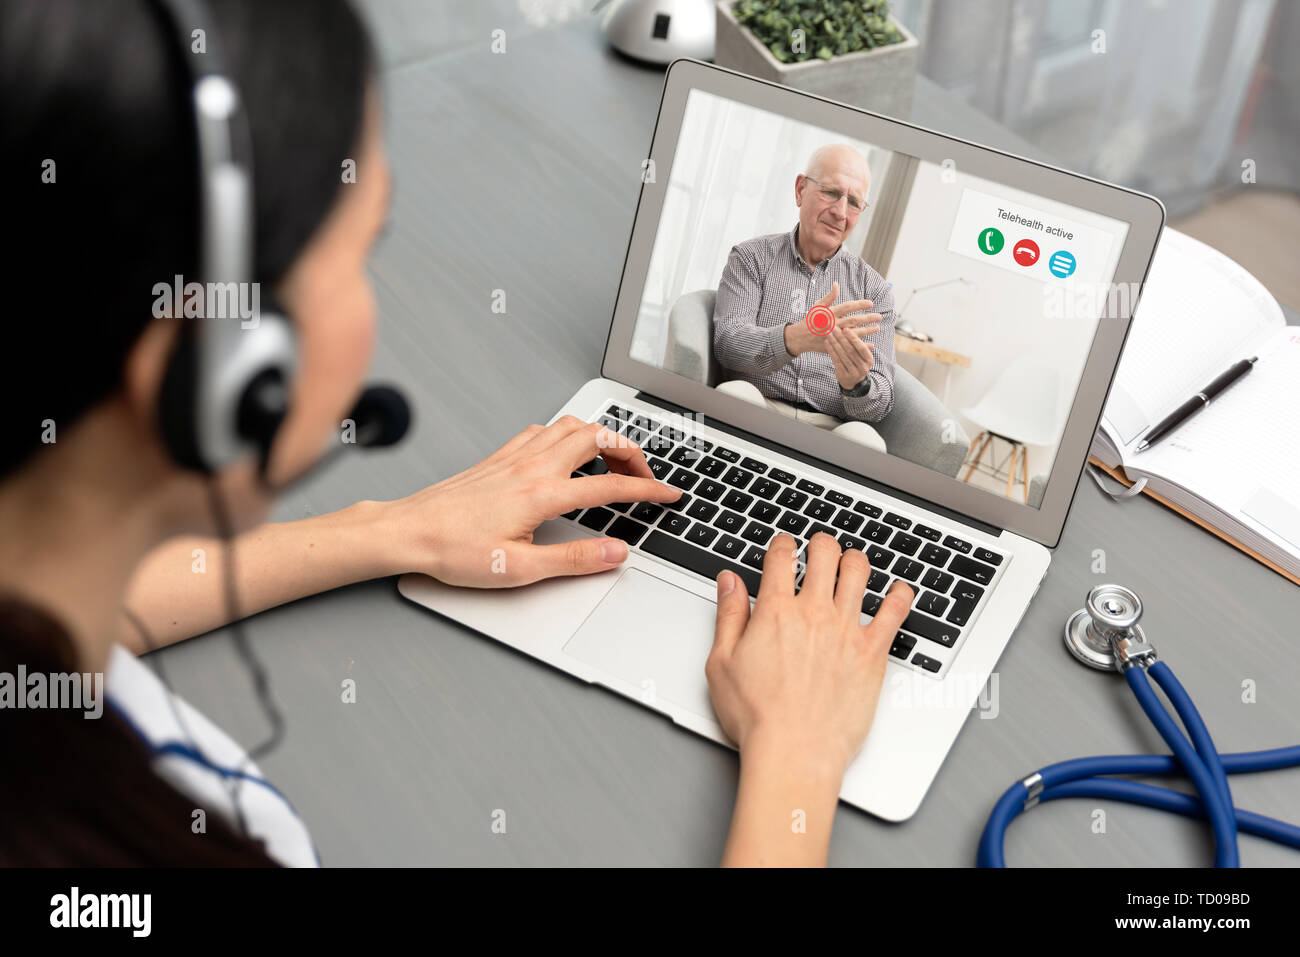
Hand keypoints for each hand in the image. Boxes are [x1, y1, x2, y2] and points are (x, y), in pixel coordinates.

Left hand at [380, 417, 680, 585]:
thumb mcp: (521, 568)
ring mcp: (514, 456)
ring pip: (571, 425)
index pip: (611, 484)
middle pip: (597, 437)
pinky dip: (567, 434)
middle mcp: (531, 466)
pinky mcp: (499, 457)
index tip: (669, 494)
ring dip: (601, 436)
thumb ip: (575, 561)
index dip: (648, 489)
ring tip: (614, 459)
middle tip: (644, 475)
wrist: (407, 532)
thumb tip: (617, 553)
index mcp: (542, 494)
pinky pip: (543, 430)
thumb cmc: (453, 551)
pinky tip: (565, 454)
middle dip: (631, 451)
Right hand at [706, 532, 913, 779]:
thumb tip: (729, 582)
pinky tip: (899, 590)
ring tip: (851, 562)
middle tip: (819, 547)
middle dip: (821, 543)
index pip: (782, 556)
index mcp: (775, 612)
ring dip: (854, 560)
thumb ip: (728, 615)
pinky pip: (894, 612)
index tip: (784, 546)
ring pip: (859, 572)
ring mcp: (847, 631)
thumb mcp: (721, 663)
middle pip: (825, 554)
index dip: (782, 544)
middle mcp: (814, 614)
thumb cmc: (757, 717)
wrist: (794, 752)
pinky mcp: (872, 653)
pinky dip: (900, 595)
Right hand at [783, 281, 880, 356]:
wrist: (800, 338)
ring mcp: (834, 336)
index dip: (860, 304)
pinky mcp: (834, 346)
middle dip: (868, 318)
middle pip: (854, 320)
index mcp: (829, 313)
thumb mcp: (818, 306)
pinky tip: (871, 344)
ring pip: (854, 333)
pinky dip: (861, 345)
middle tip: (879, 317)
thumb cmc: (810, 320)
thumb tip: (836, 284)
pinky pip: (850, 346)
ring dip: (867, 331)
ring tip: (877, 328)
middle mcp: (833, 324)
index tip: (871, 303)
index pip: (847, 307)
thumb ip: (829, 296)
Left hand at [826, 322, 875, 390]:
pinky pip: (836, 361)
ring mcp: (853, 373)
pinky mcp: (843, 376)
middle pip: (850, 351)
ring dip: (835, 343)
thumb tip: (856, 326)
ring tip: (829, 334)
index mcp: (869, 360)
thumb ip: (859, 344)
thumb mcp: (861, 355)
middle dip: (842, 338)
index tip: (845, 328)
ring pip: (842, 356)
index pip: (861, 347)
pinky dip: (831, 351)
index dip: (853, 338)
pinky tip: (827, 343)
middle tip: (834, 328)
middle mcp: (863, 367)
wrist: (853, 381)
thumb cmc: (856, 362)